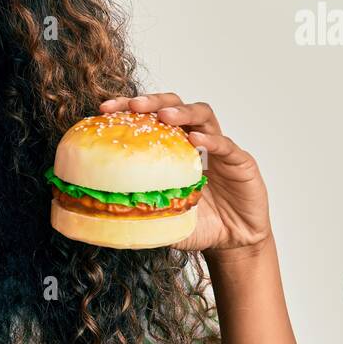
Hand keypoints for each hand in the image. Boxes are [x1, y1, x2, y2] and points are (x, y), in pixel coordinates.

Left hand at [98, 93, 271, 256]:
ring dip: (182, 111)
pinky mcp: (241, 162)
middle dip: (154, 101)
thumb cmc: (197, 225)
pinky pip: (226, 145)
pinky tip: (196, 140)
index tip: (105, 109)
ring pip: (203, 115)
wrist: (232, 242)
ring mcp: (220, 149)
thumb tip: (101, 212)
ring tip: (165, 115)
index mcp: (174, 149)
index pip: (151, 118)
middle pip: (176, 106)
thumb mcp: (162, 216)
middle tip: (134, 105)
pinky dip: (211, 140)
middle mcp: (196, 141)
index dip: (129, 109)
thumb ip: (139, 209)